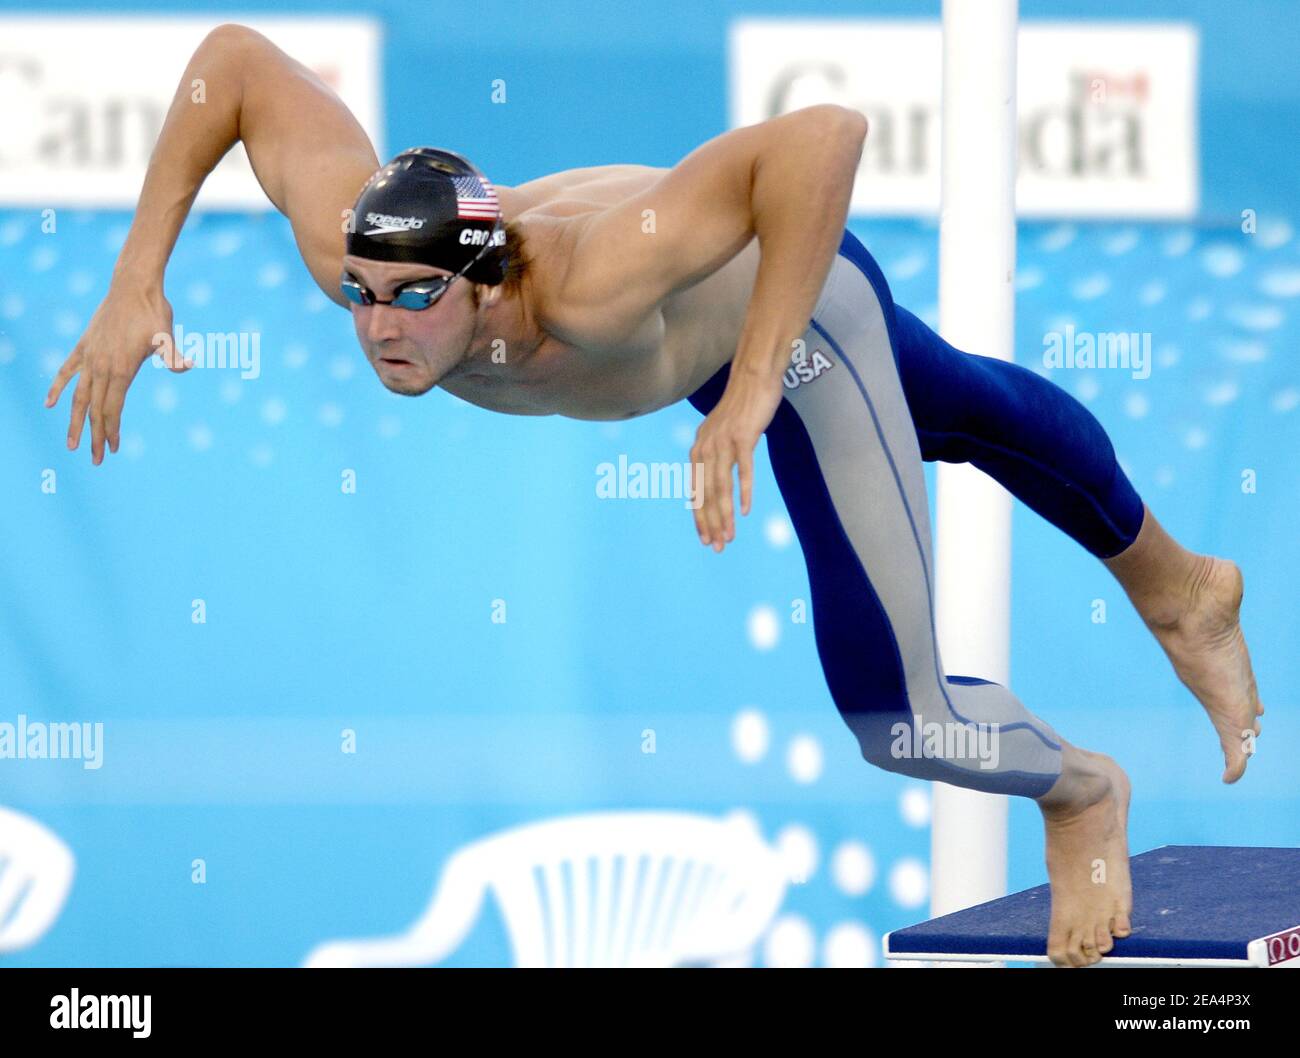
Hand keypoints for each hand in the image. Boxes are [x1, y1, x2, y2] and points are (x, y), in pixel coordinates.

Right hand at [45, 280, 188, 464]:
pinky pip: (67, 371)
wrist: (132, 286)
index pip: (113, 408)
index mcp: (122, 369)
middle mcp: (102, 366)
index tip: (113, 449)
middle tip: (96, 460)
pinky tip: (50, 404)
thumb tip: (187, 365)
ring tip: (71, 443)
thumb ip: (174, 355)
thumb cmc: (154, 312)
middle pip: (95, 409)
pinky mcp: (84, 346)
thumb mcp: (168, 336)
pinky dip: (58, 387)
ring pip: (78, 396)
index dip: (112, 430)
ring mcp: (90, 356)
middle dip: (95, 436)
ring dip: (74, 421)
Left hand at [689, 366, 782, 552]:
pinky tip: (746, 510)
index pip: (696, 492)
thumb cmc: (740, 409)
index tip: (705, 540)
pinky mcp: (743, 437)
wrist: (753, 378)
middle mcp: (705, 448)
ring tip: (729, 537)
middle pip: (706, 494)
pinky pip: (743, 469)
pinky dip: (744, 491)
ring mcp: (723, 442)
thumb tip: (714, 481)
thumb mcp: (720, 435)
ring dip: (725, 515)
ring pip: (721, 487)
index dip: (700, 518)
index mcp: (698, 451)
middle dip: (711, 524)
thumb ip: (715, 457)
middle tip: (717, 548)